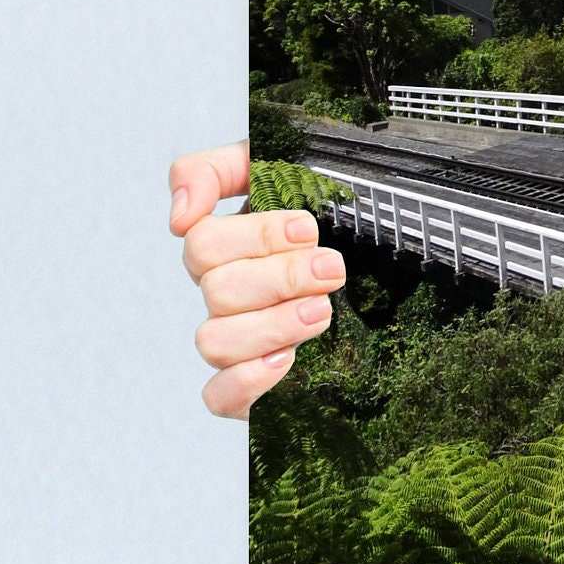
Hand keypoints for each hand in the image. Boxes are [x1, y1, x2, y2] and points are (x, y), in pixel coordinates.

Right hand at [169, 141, 344, 418]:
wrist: (383, 255)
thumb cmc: (328, 210)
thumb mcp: (280, 166)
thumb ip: (215, 170)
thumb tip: (180, 215)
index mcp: (227, 246)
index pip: (203, 243)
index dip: (255, 236)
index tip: (308, 228)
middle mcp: (226, 294)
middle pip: (216, 291)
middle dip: (281, 277)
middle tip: (330, 268)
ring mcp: (237, 339)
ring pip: (214, 342)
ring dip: (271, 325)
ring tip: (322, 310)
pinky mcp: (252, 384)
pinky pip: (219, 396)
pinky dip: (247, 380)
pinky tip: (287, 359)